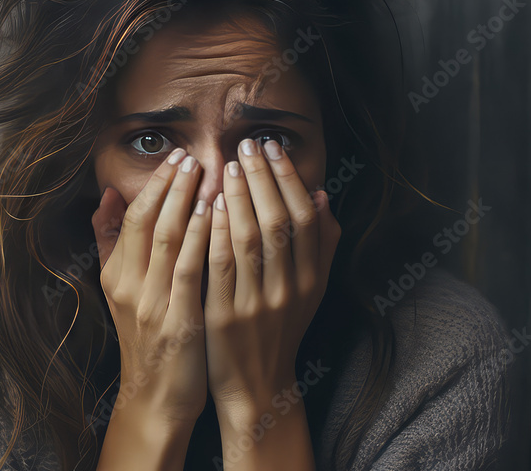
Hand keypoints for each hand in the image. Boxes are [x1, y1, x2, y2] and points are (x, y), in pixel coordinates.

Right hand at [91, 148, 211, 426]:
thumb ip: (111, 243)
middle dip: (169, 184)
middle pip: (148, 222)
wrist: (155, 397)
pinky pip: (189, 271)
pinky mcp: (178, 322)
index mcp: (116, 276)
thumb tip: (107, 194)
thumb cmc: (148, 338)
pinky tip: (214, 216)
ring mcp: (153, 304)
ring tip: (204, 172)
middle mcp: (130, 286)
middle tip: (190, 154)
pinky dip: (200, 238)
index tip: (174, 157)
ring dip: (186, 202)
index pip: (131, 217)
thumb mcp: (121, 291)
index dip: (153, 185)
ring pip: (168, 240)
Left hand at [204, 138, 340, 414]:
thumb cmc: (281, 329)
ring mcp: (256, 303)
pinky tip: (208, 206)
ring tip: (226, 166)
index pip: (302, 217)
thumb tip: (321, 196)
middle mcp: (288, 290)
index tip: (273, 148)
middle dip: (262, 178)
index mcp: (310, 280)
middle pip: (278, 222)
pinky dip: (216, 232)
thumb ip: (320, 245)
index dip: (288, 179)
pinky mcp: (225, 316)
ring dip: (238, 197)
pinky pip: (221, 266)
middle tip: (247, 145)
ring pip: (250, 239)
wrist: (257, 385)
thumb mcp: (311, 291)